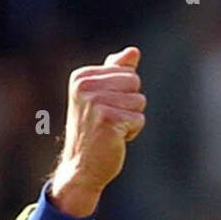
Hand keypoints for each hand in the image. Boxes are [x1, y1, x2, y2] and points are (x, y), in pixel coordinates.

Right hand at [50, 46, 145, 216]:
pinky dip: (131, 132)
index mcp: (82, 76)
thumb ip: (116, 72)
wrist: (81, 168)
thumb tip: (134, 52)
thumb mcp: (102, 98)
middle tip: (109, 122)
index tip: (104, 110)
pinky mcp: (108, 119)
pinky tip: (115, 139)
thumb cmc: (94, 133)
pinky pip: (138, 119)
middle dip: (130, 105)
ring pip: (139, 102)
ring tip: (111, 130)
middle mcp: (86, 85)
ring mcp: (96, 101)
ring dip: (131, 120)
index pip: (127, 72)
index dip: (123, 95)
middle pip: (135, 83)